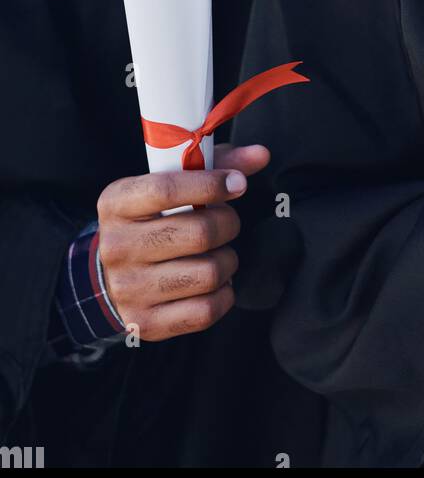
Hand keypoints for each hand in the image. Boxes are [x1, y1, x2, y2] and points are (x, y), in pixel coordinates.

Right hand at [96, 142, 269, 341]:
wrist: (108, 277)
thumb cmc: (153, 219)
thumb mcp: (170, 183)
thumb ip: (216, 163)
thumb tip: (262, 154)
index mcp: (117, 203)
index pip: (167, 189)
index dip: (211, 184)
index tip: (237, 184)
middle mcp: (117, 247)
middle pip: (199, 233)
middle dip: (228, 224)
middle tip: (227, 222)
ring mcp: (129, 289)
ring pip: (209, 273)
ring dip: (228, 260)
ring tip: (220, 253)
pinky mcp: (145, 323)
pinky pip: (207, 311)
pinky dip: (224, 294)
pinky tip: (215, 281)